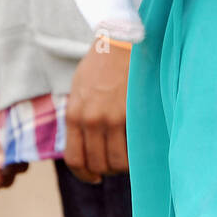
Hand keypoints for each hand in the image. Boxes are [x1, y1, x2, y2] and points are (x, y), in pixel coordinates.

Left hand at [64, 37, 130, 183]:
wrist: (121, 40)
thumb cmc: (102, 61)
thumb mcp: (79, 88)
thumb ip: (79, 114)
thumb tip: (84, 140)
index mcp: (74, 115)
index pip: (75, 159)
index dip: (85, 174)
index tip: (95, 177)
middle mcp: (90, 120)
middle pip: (96, 163)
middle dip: (107, 170)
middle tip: (117, 165)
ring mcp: (112, 118)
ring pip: (116, 161)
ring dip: (123, 165)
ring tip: (131, 158)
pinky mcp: (132, 114)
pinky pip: (133, 149)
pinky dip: (137, 156)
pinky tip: (141, 151)